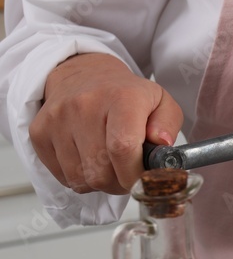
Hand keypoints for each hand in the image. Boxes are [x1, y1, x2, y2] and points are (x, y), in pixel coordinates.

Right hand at [29, 53, 182, 194]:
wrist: (83, 75)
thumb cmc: (127, 95)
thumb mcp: (161, 102)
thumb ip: (168, 126)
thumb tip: (161, 146)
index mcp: (121, 98)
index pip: (122, 148)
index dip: (133, 175)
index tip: (143, 182)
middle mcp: (84, 106)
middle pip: (100, 170)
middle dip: (119, 184)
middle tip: (128, 175)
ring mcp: (58, 120)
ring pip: (80, 178)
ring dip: (99, 183)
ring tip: (109, 166)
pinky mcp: (39, 132)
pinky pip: (62, 175)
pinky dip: (79, 178)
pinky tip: (89, 160)